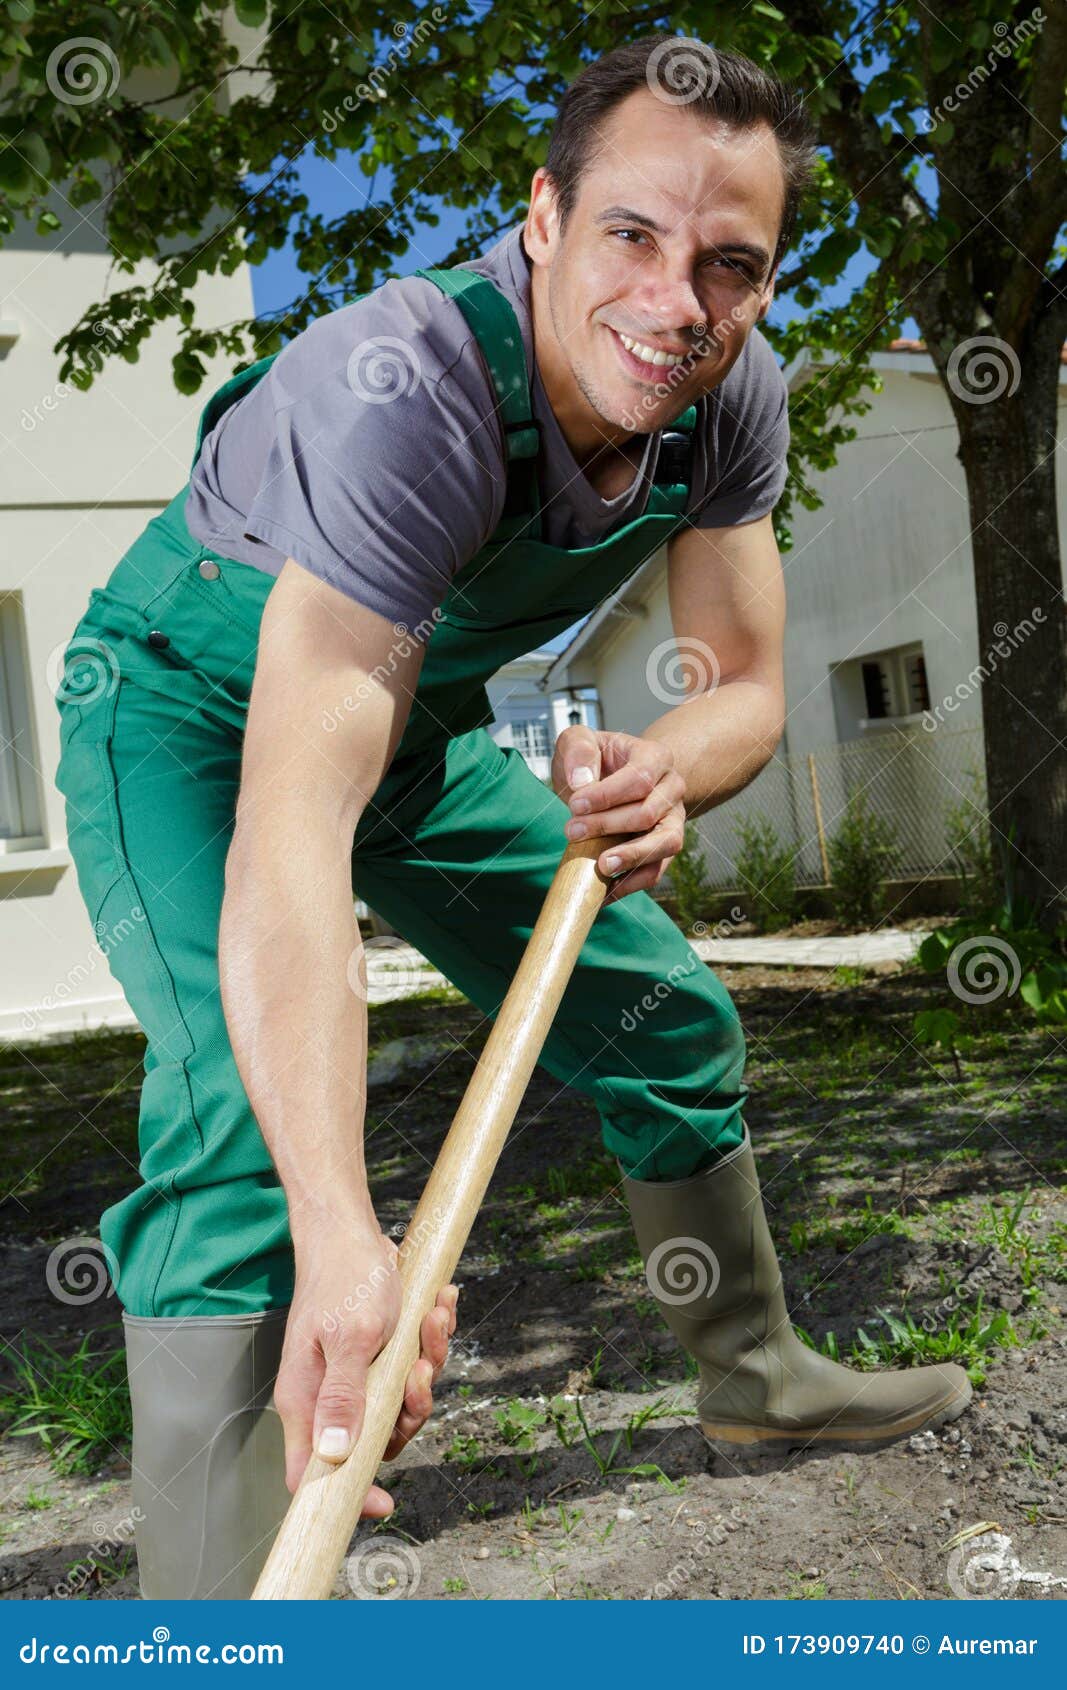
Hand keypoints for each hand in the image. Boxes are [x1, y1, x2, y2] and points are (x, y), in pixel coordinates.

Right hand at [273, 1221, 458, 1514]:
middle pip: (378, 1440)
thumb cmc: (343, 1278)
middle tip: (419, 1367)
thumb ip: (343, 1396)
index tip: (385, 1503)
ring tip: (431, 1319)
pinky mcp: (380, 1356)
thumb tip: (335, 1456)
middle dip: (412, 1406)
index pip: (312, 1475)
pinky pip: (415, 1368)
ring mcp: (358, 1377)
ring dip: (428, 1362)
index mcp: (308, 1400)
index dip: (346, 1496)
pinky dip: (431, 1341)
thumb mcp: (349, 1338)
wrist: (351, 1230)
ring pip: (404, 1402)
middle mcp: (331, 1397)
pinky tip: (438, 1305)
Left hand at [553, 726, 686, 906]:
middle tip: (571, 831)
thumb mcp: (580, 740)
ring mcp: (673, 820)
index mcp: (656, 757)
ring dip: (631, 857)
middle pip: (647, 813)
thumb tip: (581, 782)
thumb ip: (578, 749)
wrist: (613, 778)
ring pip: (664, 844)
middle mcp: (672, 789)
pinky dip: (631, 884)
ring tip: (601, 866)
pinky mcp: (664, 849)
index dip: (607, 795)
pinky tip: (604, 892)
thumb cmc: (596, 759)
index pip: (640, 778)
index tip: (575, 805)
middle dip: (607, 825)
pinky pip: (656, 871)